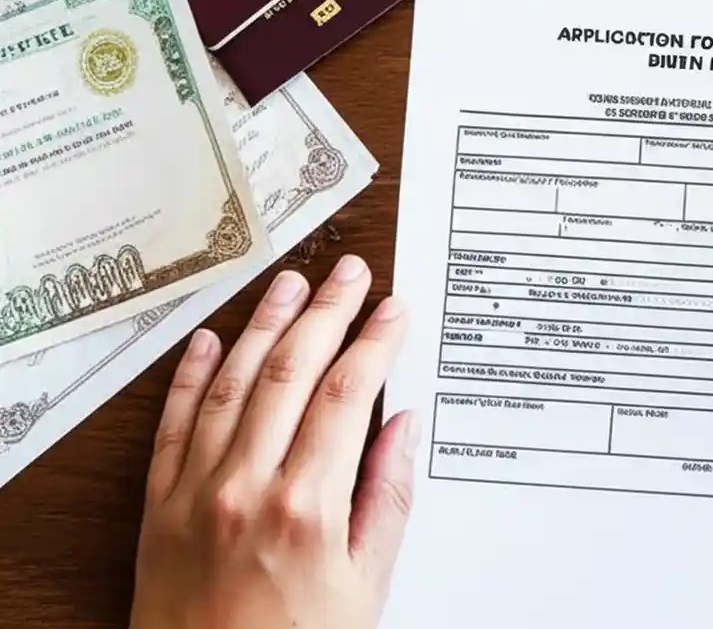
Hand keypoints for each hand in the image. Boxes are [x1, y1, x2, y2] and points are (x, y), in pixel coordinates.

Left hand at [131, 256, 417, 628]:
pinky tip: (207, 341)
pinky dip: (189, 376)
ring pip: (231, 382)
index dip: (374, 342)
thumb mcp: (366, 587)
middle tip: (349, 274)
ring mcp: (197, 490)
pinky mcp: (160, 505)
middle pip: (291, 371)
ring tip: (290, 286)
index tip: (393, 311)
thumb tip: (403, 430)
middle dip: (326, 312)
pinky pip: (173, 423)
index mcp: (308, 506)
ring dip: (263, 326)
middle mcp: (247, 486)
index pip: (348, 395)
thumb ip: (387, 501)